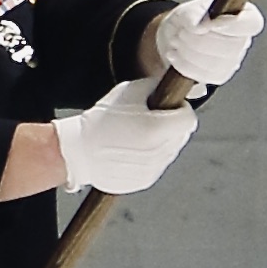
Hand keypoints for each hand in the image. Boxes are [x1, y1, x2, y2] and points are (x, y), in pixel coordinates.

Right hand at [54, 80, 197, 195]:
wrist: (77, 152)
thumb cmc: (99, 122)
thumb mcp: (128, 92)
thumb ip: (154, 87)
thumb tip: (169, 86)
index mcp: (156, 129)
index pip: (189, 120)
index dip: (181, 109)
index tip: (170, 106)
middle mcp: (157, 152)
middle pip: (181, 136)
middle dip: (171, 126)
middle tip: (151, 119)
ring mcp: (152, 170)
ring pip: (170, 151)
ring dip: (162, 142)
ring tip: (138, 135)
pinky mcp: (144, 181)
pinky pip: (157, 166)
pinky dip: (151, 157)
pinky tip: (133, 149)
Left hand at [151, 0, 264, 89]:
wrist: (176, 36)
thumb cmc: (188, 19)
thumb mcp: (187, 10)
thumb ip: (194, 15)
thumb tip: (199, 27)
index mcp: (243, 15)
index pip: (252, 23)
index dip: (232, 25)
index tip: (209, 25)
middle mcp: (244, 39)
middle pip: (231, 47)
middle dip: (199, 41)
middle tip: (181, 32)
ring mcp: (235, 60)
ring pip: (216, 63)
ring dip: (189, 53)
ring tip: (177, 41)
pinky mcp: (221, 75)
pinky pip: (206, 75)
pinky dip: (186, 65)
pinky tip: (176, 55)